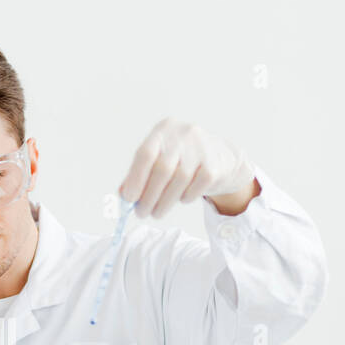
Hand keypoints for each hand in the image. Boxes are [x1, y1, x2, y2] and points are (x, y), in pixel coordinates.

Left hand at [119, 117, 256, 218]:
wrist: (221, 157)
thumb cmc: (182, 159)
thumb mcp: (159, 158)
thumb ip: (139, 174)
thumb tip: (123, 195)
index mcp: (163, 130)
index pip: (145, 154)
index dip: (136, 179)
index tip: (129, 199)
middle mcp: (183, 134)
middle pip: (162, 169)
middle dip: (149, 196)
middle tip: (141, 213)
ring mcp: (201, 148)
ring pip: (179, 180)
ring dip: (165, 202)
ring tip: (157, 212)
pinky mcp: (214, 164)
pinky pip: (196, 187)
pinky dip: (185, 197)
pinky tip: (181, 199)